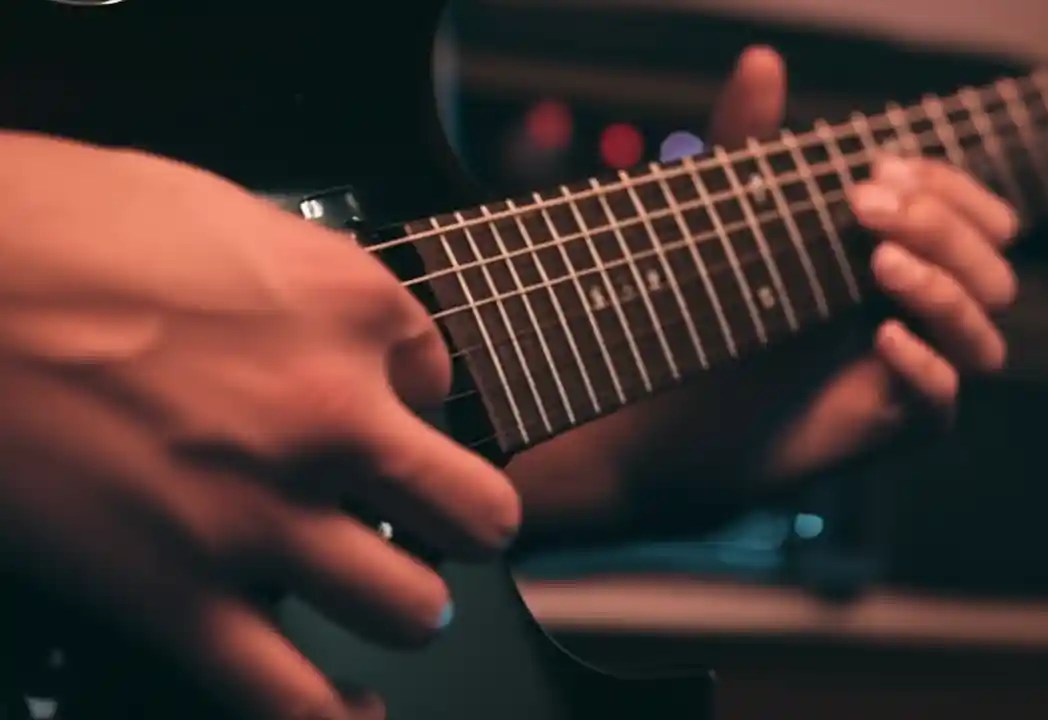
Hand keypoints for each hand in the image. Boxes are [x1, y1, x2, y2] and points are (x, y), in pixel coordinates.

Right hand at [0, 132, 519, 719]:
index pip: (443, 380)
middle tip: (427, 520)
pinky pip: (295, 698)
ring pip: (412, 611)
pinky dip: (332, 713)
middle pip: (473, 511)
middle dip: (459, 520)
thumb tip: (347, 326)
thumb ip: (307, 279)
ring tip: (380, 595)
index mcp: (351, 306)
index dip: (412, 401)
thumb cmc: (53, 229)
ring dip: (404, 607)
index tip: (381, 410)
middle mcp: (331, 414)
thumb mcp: (221, 212)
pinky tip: (347, 705)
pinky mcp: (177, 594)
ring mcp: (260, 514)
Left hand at [711, 46, 1018, 477]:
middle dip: (944, 226)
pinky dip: (922, 365)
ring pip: (985, 335)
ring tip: (878, 264)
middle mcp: (925, 316)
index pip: (978, 215)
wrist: (677, 413)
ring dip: (943, 290)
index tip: (884, 170)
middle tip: (867, 208)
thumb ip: (750, 140)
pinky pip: (943, 402)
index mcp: (908, 260)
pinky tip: (880, 338)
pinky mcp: (894, 427)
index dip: (947, 188)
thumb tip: (762, 58)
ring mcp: (916, 374)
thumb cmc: (717, 313)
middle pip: (995, 267)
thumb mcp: (733, 217)